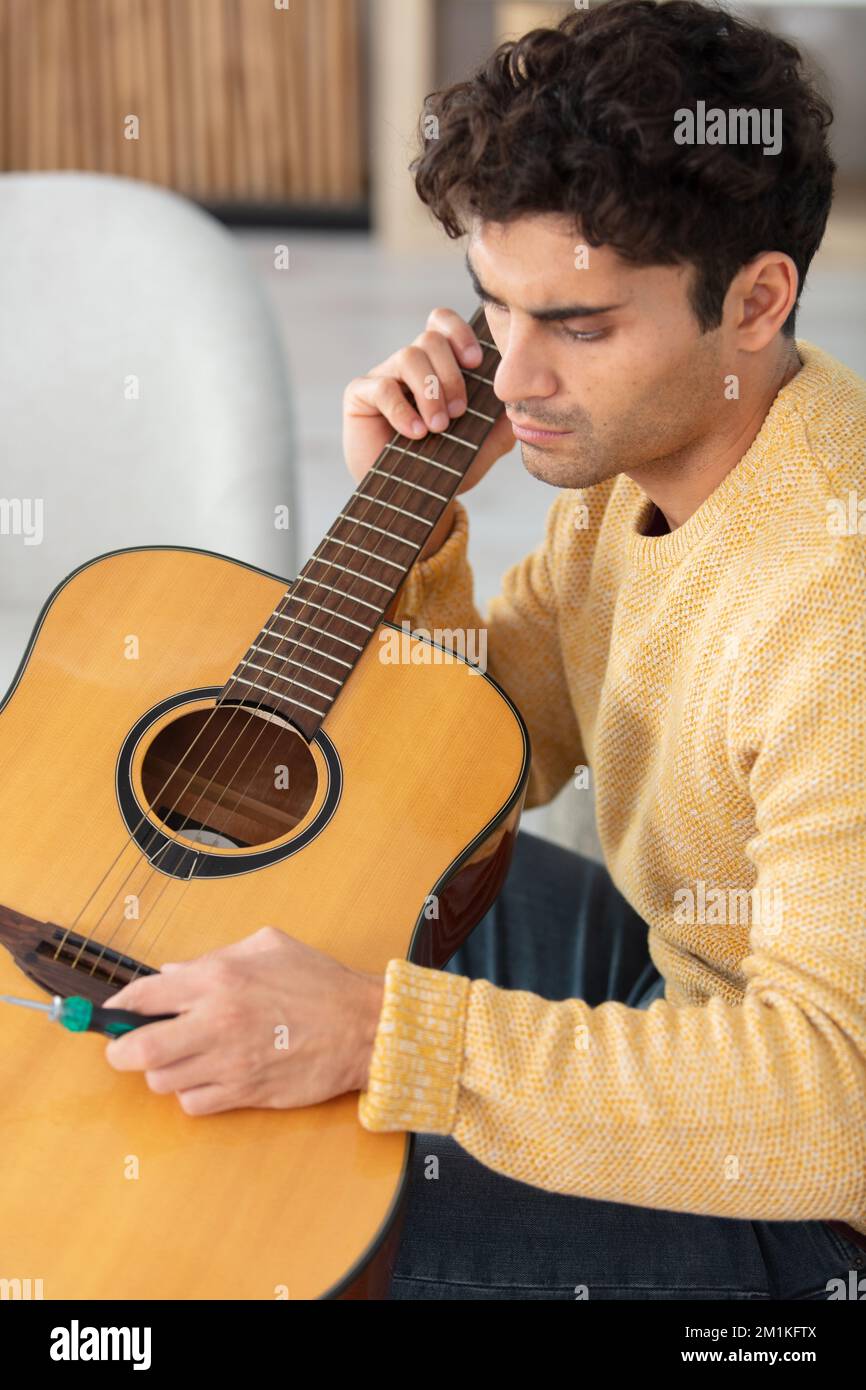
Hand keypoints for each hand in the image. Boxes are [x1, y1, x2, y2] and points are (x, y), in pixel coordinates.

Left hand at [103, 927, 384, 1115]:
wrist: (364, 1028)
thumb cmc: (321, 983)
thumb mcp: (268, 946)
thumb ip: (215, 956)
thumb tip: (173, 973)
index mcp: (219, 977)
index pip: (144, 994)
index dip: (120, 1005)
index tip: (115, 1012)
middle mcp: (217, 1021)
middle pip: (137, 1049)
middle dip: (121, 1050)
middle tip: (126, 1047)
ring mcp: (229, 1062)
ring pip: (161, 1080)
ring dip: (163, 1071)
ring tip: (180, 1058)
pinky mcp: (245, 1093)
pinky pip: (193, 1104)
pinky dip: (192, 1094)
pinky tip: (208, 1077)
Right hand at [342, 306, 513, 494]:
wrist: (409, 499)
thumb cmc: (443, 466)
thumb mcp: (481, 446)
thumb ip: (502, 423)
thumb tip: (526, 403)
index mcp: (437, 365)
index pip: (442, 323)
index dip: (459, 332)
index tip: (476, 362)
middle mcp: (410, 365)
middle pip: (429, 339)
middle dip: (451, 376)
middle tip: (459, 412)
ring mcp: (384, 376)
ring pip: (408, 356)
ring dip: (430, 392)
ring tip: (438, 428)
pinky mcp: (360, 395)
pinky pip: (382, 387)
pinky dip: (402, 409)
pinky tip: (416, 433)